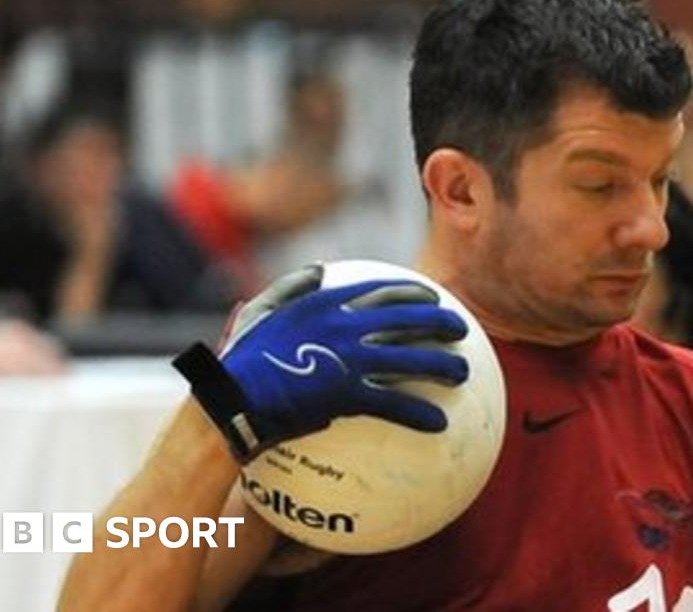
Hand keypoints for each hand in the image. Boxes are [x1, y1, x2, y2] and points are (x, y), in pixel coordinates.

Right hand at [173, 264, 469, 460]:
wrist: (229, 398)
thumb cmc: (240, 360)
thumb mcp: (261, 312)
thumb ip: (292, 289)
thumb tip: (317, 268)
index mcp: (325, 303)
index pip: (380, 290)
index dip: (412, 292)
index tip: (431, 294)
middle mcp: (344, 325)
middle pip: (407, 319)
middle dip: (439, 322)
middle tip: (462, 329)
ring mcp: (348, 359)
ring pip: (410, 359)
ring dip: (442, 366)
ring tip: (463, 374)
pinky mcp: (347, 394)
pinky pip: (394, 403)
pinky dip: (419, 413)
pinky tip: (439, 423)